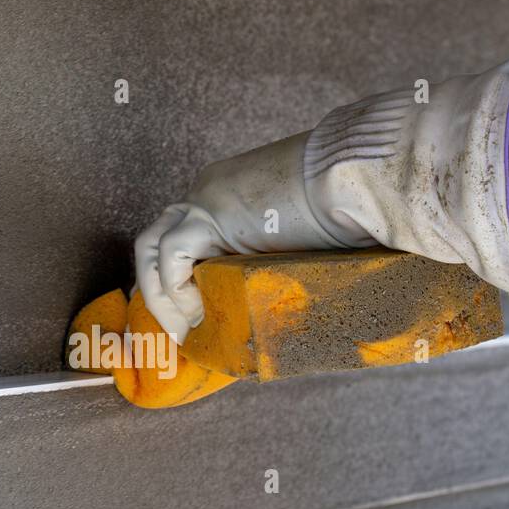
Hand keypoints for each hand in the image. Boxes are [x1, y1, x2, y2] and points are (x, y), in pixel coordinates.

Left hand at [134, 132, 366, 342]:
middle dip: (158, 291)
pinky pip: (171, 255)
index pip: (180, 240)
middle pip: (155, 242)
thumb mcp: (300, 246)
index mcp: (228, 198)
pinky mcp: (209, 212)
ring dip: (161, 295)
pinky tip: (201, 311)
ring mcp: (205, 199)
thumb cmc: (348, 214)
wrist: (357, 179)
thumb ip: (274, 265)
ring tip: (184, 330)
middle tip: (177, 330)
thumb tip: (278, 308)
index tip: (192, 319)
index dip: (178, 283)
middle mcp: (209, 194)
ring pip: (151, 247)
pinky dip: (176, 289)